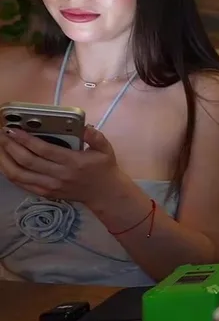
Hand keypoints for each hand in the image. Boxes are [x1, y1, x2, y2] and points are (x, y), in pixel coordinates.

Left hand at [0, 125, 124, 204]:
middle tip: (2, 134)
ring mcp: (51, 186)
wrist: (105, 193)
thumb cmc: (104, 168)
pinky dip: (9, 173)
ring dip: (5, 160)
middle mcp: (60, 175)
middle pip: (28, 161)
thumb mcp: (106, 149)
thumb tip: (84, 127)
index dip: (26, 140)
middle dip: (11, 146)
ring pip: (20, 174)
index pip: (44, 150)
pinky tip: (4, 162)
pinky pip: (22, 184)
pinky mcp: (46, 193)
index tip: (13, 129)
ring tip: (0, 147)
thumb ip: (95, 137)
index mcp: (74, 162)